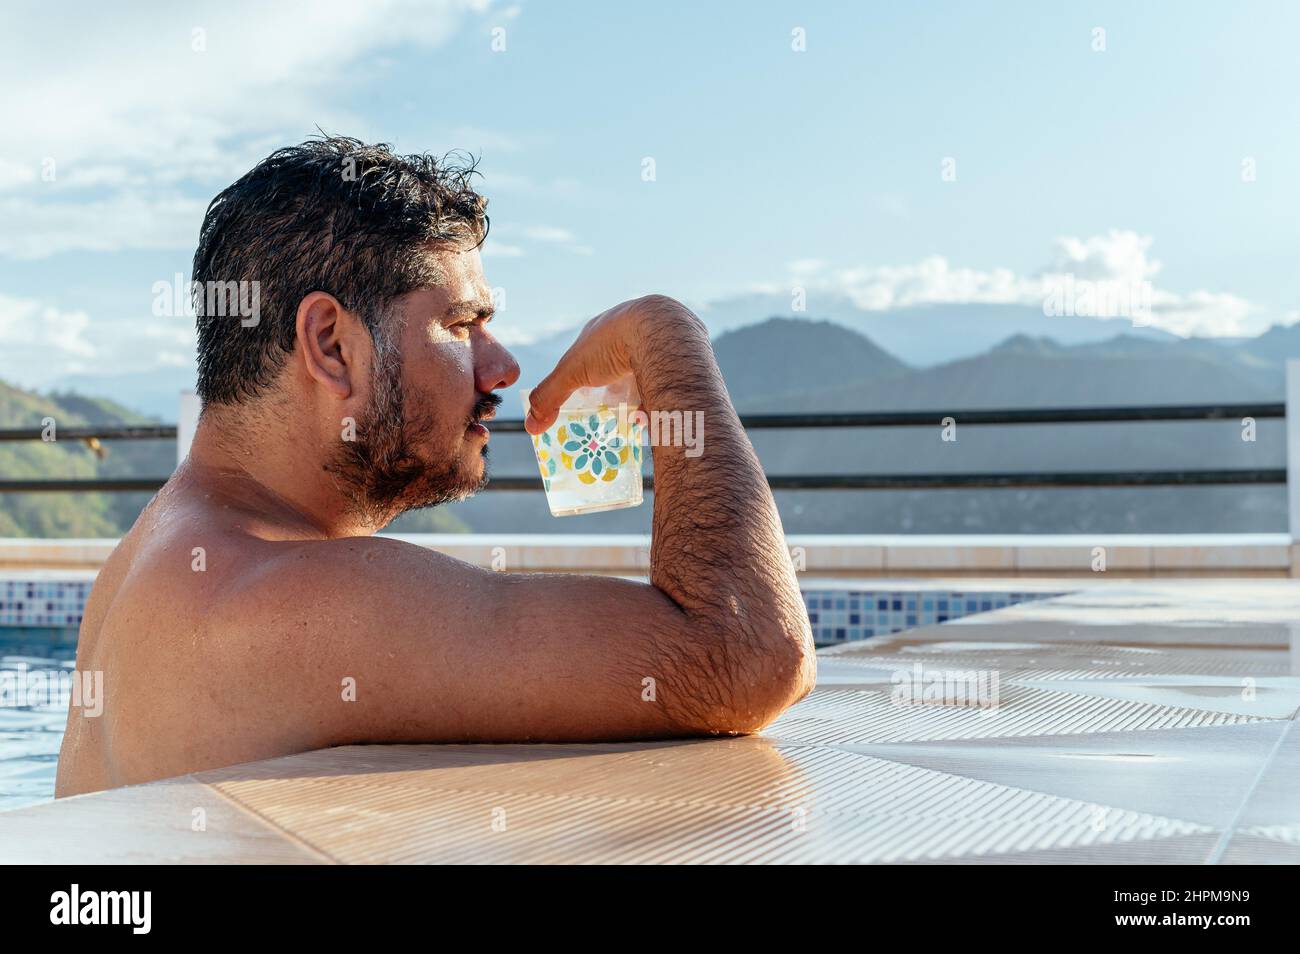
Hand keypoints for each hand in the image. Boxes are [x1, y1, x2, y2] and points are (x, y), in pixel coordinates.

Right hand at [523, 295, 697, 434]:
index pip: (593, 353)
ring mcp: (662, 335)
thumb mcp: (573, 372)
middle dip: (620, 386)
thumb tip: (532, 426)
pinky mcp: (686, 346)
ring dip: (646, 391)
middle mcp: (635, 327)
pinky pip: (674, 373)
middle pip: (624, 362)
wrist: (663, 331)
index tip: (590, 397)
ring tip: (643, 416)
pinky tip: (665, 409)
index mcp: (606, 327)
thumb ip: (550, 397)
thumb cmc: (613, 346)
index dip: (589, 375)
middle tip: (620, 410)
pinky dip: (667, 391)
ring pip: (651, 368)